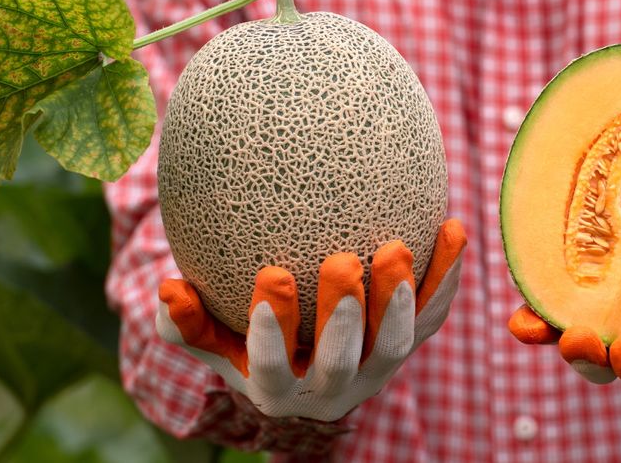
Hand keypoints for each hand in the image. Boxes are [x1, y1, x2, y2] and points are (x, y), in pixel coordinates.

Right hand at [157, 219, 466, 420]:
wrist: (300, 360)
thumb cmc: (240, 335)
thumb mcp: (206, 335)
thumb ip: (183, 319)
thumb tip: (165, 286)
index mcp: (277, 391)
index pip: (274, 369)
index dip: (273, 334)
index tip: (270, 278)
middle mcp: (330, 391)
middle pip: (343, 363)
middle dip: (344, 317)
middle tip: (343, 261)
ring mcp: (374, 372)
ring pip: (395, 346)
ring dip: (398, 302)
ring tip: (395, 249)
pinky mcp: (408, 346)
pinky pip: (432, 315)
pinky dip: (445, 276)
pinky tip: (454, 228)